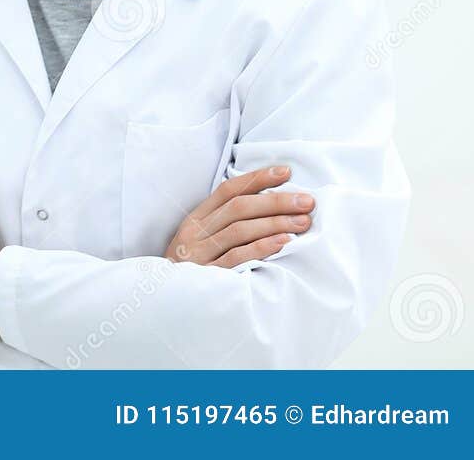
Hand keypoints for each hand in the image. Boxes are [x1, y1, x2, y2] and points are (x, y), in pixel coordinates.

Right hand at [163, 164, 313, 267]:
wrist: (166, 301)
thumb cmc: (193, 268)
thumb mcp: (202, 240)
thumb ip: (226, 223)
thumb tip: (270, 204)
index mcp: (197, 218)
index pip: (228, 190)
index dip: (257, 178)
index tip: (286, 172)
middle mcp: (196, 231)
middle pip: (238, 208)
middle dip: (275, 201)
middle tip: (306, 201)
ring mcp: (200, 253)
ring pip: (239, 230)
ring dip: (275, 222)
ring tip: (303, 221)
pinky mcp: (208, 274)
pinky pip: (237, 257)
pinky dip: (262, 247)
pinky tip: (284, 242)